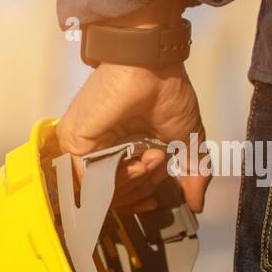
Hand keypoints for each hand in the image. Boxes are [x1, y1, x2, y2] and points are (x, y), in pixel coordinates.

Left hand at [57, 62, 208, 213]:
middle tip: (157, 161)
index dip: (141, 199)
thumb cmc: (168, 93)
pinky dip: (118, 178)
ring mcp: (86, 149)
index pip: (123, 191)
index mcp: (124, 151)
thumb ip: (194, 172)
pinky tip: (136, 161)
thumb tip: (197, 202)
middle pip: (114, 194)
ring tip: (150, 156)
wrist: (151, 68)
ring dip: (134, 181)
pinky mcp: (73, 144)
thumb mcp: (188, 140)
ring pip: (102, 190)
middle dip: (142, 187)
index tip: (158, 196)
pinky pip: (89, 181)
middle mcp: (103, 152)